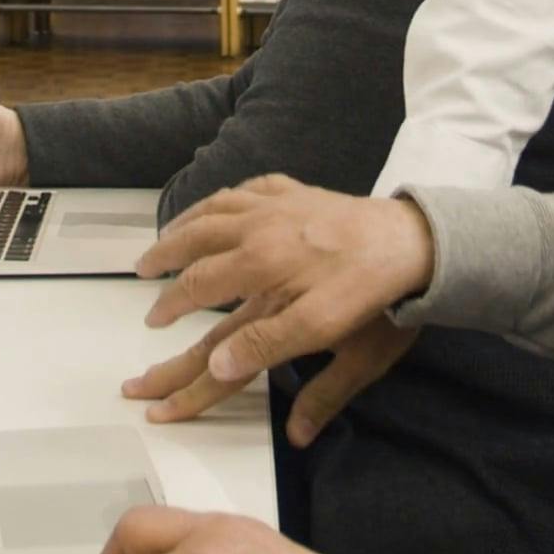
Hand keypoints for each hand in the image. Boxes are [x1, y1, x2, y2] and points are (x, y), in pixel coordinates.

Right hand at [125, 177, 433, 424]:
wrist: (411, 240)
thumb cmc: (368, 288)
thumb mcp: (321, 327)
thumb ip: (265, 346)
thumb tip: (218, 367)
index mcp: (258, 263)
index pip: (197, 286)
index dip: (170, 305)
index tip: (152, 320)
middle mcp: (259, 228)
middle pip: (195, 239)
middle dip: (164, 256)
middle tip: (142, 271)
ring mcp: (278, 205)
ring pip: (216, 208)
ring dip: (186, 223)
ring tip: (169, 236)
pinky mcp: (299, 192)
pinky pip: (250, 187)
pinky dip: (229, 195)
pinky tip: (227, 202)